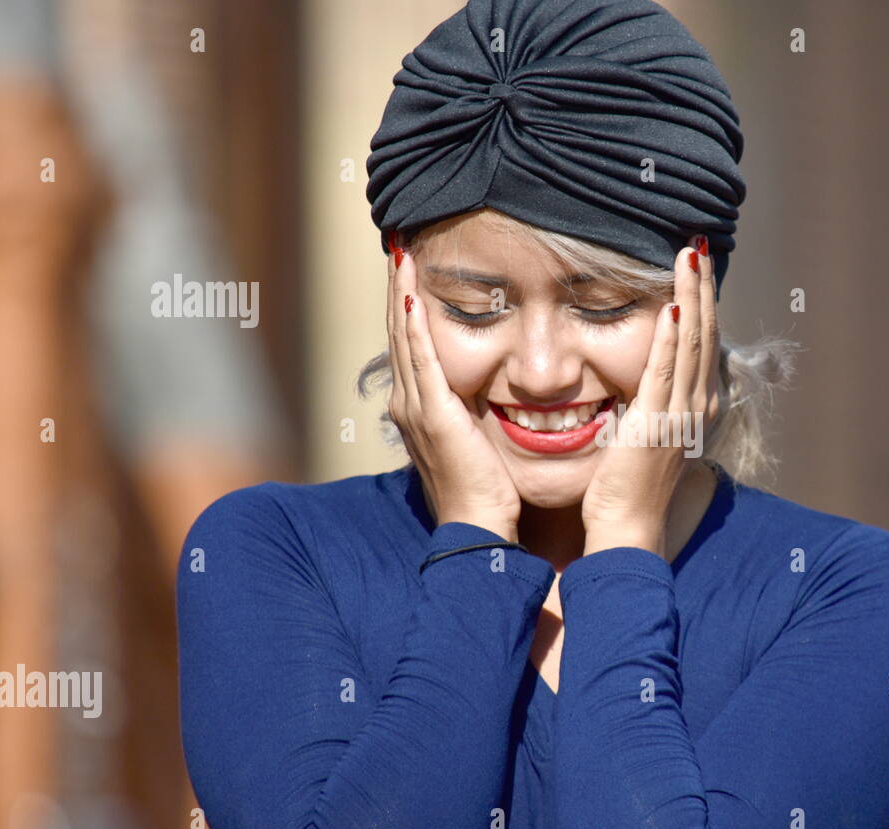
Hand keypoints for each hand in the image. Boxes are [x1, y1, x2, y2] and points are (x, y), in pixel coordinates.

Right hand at [386, 235, 520, 540]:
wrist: (480, 526)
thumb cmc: (487, 490)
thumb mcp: (478, 437)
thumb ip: (477, 409)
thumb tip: (490, 386)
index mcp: (419, 406)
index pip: (410, 340)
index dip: (407, 301)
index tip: (411, 264)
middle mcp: (408, 402)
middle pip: (399, 329)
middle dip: (398, 286)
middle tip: (398, 243)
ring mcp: (416, 407)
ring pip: (403, 336)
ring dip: (400, 293)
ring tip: (400, 253)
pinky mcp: (432, 414)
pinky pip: (421, 359)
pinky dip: (413, 323)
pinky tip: (412, 293)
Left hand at [581, 236, 720, 556]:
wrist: (628, 527)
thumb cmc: (628, 486)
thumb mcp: (644, 432)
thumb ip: (648, 400)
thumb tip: (638, 374)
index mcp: (696, 405)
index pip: (703, 340)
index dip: (702, 300)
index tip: (695, 265)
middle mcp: (698, 405)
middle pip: (706, 332)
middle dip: (702, 286)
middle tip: (696, 245)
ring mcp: (681, 414)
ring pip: (693, 343)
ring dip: (693, 297)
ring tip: (689, 257)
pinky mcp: (657, 423)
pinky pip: (667, 371)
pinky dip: (673, 338)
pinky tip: (673, 307)